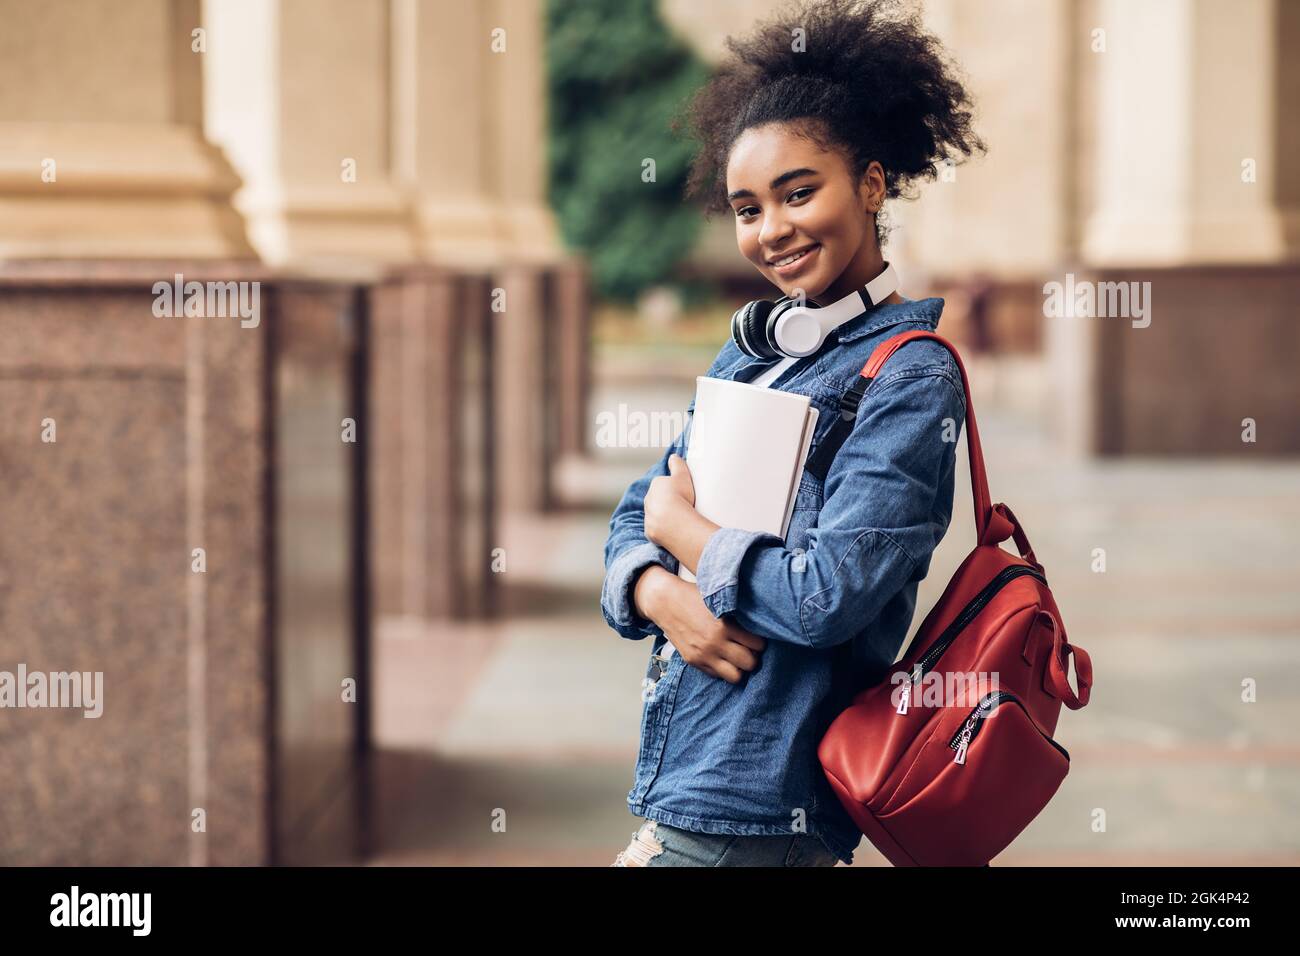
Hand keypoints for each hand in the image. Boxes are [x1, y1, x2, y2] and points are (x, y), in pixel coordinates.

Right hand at [637, 567, 765, 683]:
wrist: (665, 602)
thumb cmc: (694, 597)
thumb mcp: (718, 600)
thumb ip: (737, 614)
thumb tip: (761, 621)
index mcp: (725, 626)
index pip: (758, 644)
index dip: (760, 642)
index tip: (757, 638)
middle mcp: (715, 643)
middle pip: (749, 663)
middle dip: (753, 657)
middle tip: (750, 649)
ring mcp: (703, 655)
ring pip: (735, 676)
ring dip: (739, 668)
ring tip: (737, 657)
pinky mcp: (693, 661)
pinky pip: (717, 675)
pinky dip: (723, 669)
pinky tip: (722, 657)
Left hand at [644, 453, 694, 547]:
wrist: (673, 521)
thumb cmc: (680, 496)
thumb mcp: (682, 475)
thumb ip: (677, 464)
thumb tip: (673, 456)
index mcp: (656, 485)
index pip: (663, 484)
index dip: (673, 488)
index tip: (682, 493)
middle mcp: (648, 499)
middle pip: (658, 499)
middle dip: (667, 502)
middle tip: (682, 507)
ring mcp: (648, 516)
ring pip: (656, 514)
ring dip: (665, 516)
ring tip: (679, 520)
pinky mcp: (649, 531)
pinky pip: (657, 529)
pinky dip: (664, 529)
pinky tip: (673, 531)